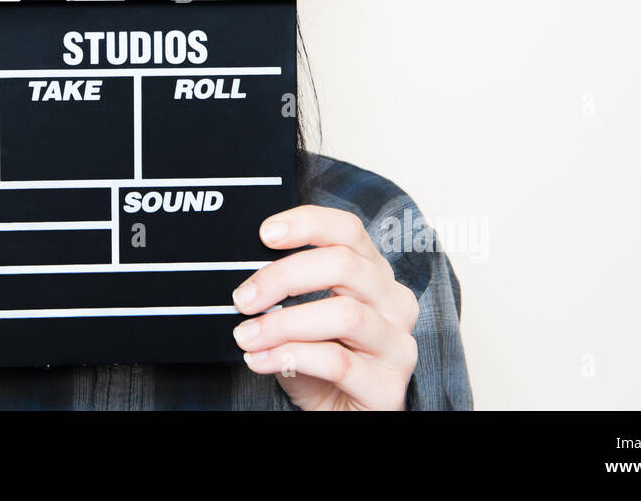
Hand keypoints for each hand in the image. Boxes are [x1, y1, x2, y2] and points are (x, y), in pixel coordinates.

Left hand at [232, 205, 419, 410]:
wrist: (341, 417)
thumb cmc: (320, 362)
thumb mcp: (302, 317)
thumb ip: (287, 291)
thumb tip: (246, 272)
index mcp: (374, 275)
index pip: (348, 230)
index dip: (307, 223)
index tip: (265, 234)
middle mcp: (395, 302)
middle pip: (344, 265)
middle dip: (284, 277)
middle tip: (243, 298)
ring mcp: (398, 345)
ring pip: (344, 315)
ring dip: (283, 323)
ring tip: (247, 336)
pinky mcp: (389, 386)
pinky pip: (337, 362)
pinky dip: (291, 357)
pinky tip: (262, 360)